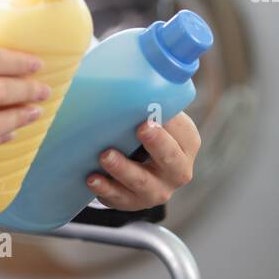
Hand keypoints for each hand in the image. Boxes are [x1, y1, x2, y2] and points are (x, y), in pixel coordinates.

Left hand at [86, 112, 200, 209]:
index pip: (183, 135)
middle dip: (158, 144)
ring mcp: (156, 191)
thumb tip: (137, 76)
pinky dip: (105, 188)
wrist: (136, 167)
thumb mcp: (155, 119)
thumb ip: (151, 103)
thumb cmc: (145, 134)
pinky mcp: (132, 202)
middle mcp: (177, 171)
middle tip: (142, 128)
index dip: (170, 126)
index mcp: (187, 145)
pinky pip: (119, 198)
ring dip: (123, 168)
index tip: (154, 114)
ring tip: (105, 155)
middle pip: (171, 160)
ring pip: (142, 182)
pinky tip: (92, 178)